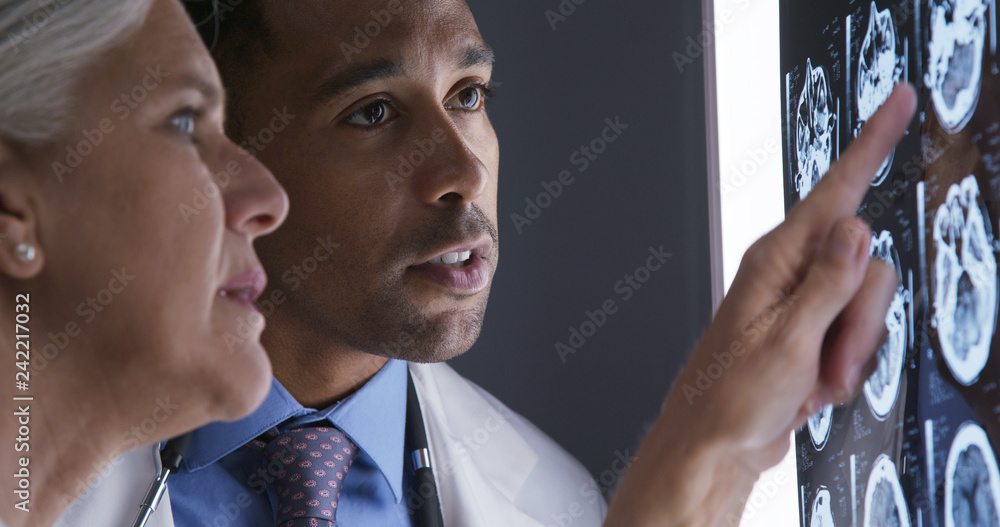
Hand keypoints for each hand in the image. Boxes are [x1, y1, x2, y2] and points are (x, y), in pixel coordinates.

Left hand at [605, 84, 916, 526]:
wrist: (716, 445)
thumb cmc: (730, 398)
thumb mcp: (788, 342)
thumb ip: (830, 284)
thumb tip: (856, 227)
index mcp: (775, 260)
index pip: (835, 189)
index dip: (872, 142)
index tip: (900, 101)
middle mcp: (787, 272)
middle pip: (865, 261)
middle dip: (861, 318)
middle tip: (830, 360)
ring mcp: (800, 303)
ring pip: (866, 301)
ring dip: (852, 348)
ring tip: (815, 378)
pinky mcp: (808, 330)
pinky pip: (854, 330)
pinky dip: (844, 362)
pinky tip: (814, 384)